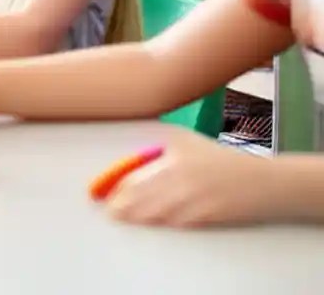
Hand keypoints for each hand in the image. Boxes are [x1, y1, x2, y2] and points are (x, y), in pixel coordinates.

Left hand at [103, 129, 277, 227]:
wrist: (263, 183)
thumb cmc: (222, 161)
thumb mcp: (186, 145)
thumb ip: (155, 154)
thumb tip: (125, 166)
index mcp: (172, 156)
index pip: (133, 177)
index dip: (115, 190)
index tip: (105, 196)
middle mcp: (180, 176)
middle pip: (138, 198)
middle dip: (121, 207)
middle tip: (113, 212)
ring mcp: (193, 197)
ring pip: (154, 213)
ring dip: (138, 217)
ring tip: (127, 218)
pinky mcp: (205, 216)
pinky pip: (175, 223)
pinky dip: (162, 223)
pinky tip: (155, 222)